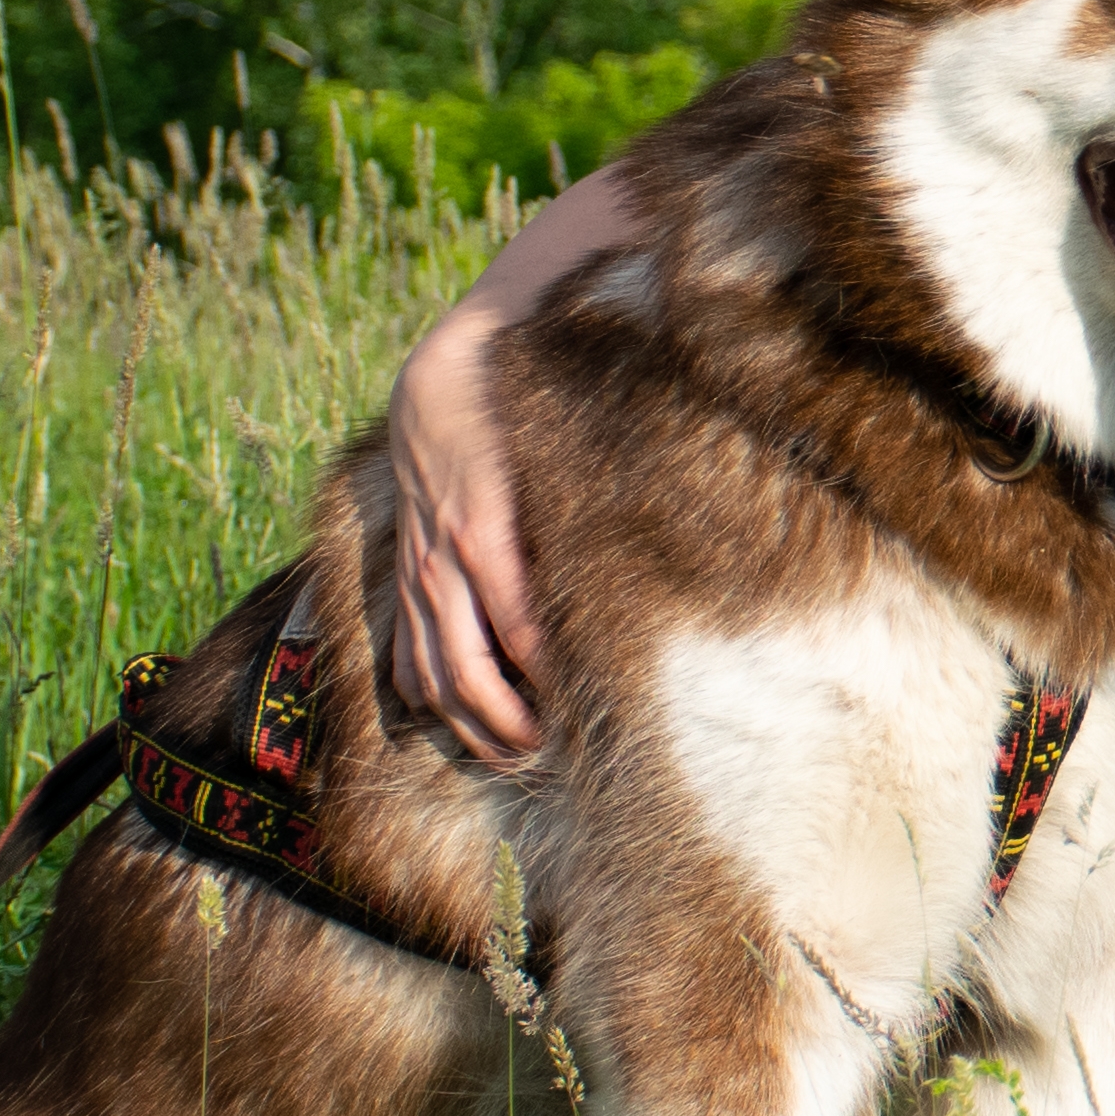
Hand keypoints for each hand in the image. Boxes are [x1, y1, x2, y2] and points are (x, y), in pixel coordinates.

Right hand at [376, 168, 648, 764]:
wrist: (453, 358)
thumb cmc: (533, 386)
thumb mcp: (575, 417)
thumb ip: (631, 453)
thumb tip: (710, 448)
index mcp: (489, 512)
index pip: (515, 611)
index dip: (545, 665)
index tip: (576, 702)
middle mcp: (446, 543)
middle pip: (465, 659)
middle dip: (505, 716)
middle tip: (550, 752)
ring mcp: (421, 558)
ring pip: (428, 663)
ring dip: (467, 720)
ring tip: (513, 757)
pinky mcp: (410, 562)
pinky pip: (404, 643)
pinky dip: (425, 691)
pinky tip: (455, 724)